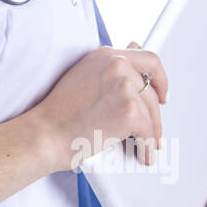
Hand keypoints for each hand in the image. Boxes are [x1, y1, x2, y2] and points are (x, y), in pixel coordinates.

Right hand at [32, 42, 167, 173]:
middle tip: (156, 120)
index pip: (147, 58)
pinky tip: (142, 151)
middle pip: (153, 85)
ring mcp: (124, 86)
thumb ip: (110, 68)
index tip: (160, 89)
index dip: (159, 77)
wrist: (46, 134)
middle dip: (158, 107)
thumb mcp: (84, 77)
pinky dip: (147, 146)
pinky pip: (149, 132)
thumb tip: (131, 54)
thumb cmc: (58, 113)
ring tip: (144, 142)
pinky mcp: (130, 112)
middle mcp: (116, 65)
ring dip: (152, 130)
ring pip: (153, 110)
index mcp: (105, 55)